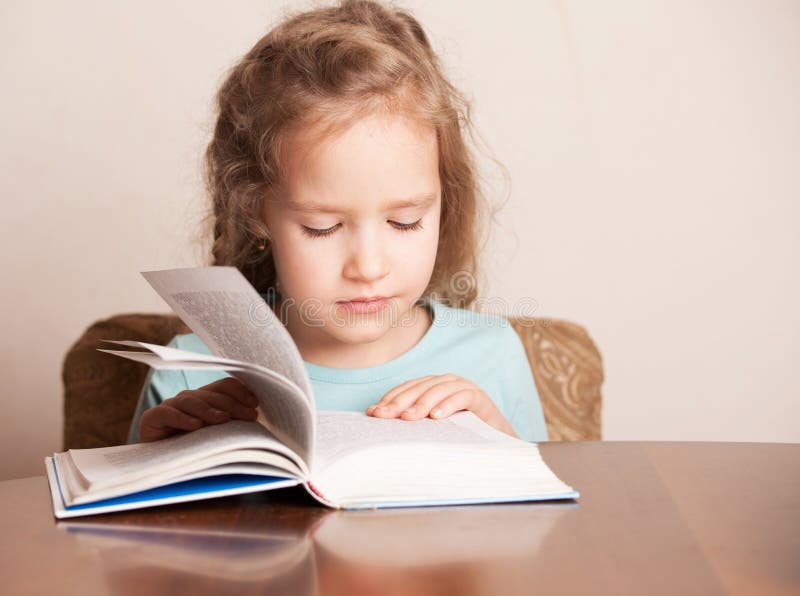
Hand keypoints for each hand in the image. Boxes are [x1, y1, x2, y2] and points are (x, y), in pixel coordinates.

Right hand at [139, 377, 258, 441]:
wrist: (159, 463)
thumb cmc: (193, 450)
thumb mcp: (217, 436)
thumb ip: (233, 425)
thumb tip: (258, 417)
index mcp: (206, 398)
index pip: (225, 386)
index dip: (241, 392)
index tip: (256, 404)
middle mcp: (189, 398)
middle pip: (212, 395)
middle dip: (233, 405)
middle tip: (248, 416)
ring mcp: (170, 406)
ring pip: (191, 401)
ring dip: (209, 410)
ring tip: (223, 420)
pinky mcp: (152, 418)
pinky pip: (167, 413)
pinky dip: (182, 418)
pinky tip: (195, 425)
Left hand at [365, 374, 517, 437]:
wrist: (495, 441)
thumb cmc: (458, 434)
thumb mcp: (431, 428)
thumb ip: (412, 422)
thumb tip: (378, 421)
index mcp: (430, 386)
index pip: (405, 389)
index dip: (389, 399)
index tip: (373, 413)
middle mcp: (444, 382)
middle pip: (418, 388)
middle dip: (399, 402)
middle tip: (384, 415)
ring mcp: (462, 386)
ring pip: (438, 390)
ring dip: (422, 403)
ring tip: (409, 418)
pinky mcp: (479, 396)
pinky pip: (463, 396)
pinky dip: (449, 405)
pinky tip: (437, 417)